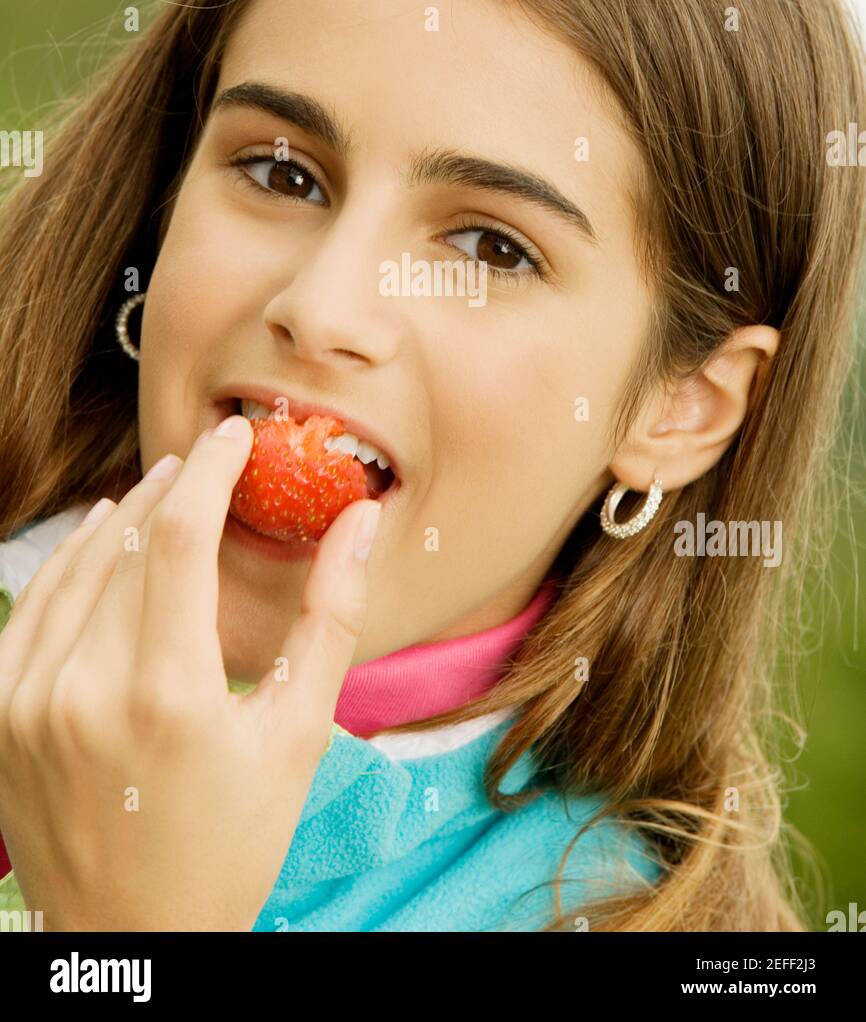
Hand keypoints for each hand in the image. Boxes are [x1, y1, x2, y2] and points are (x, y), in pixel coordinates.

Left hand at [0, 418, 380, 931]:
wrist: (130, 935)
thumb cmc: (229, 842)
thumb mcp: (298, 736)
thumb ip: (331, 618)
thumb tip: (362, 523)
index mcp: (167, 695)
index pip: (177, 537)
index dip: (211, 469)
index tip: (236, 435)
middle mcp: (83, 690)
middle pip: (126, 543)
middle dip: (174, 487)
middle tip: (211, 458)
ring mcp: (27, 703)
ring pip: (73, 566)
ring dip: (120, 516)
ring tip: (163, 486)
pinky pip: (31, 606)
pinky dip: (67, 562)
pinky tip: (97, 538)